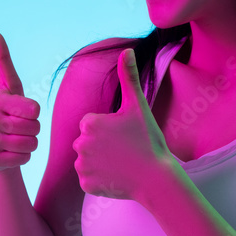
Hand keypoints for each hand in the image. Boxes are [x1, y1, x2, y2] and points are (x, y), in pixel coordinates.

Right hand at [0, 31, 40, 169]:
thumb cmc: (9, 112)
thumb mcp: (11, 86)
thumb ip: (3, 60)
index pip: (34, 108)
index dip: (34, 112)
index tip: (23, 110)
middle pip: (35, 127)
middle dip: (34, 130)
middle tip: (21, 128)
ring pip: (31, 144)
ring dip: (30, 144)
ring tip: (17, 139)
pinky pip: (23, 159)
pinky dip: (23, 157)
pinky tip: (11, 152)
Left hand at [72, 48, 171, 200]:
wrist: (156, 178)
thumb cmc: (148, 140)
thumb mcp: (138, 106)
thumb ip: (129, 77)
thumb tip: (127, 50)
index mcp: (88, 123)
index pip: (91, 123)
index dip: (108, 128)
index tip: (124, 134)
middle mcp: (79, 144)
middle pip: (87, 141)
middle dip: (102, 145)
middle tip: (124, 149)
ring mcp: (82, 166)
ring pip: (87, 159)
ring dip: (100, 162)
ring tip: (121, 163)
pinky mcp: (85, 185)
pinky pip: (88, 178)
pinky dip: (100, 179)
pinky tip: (116, 176)